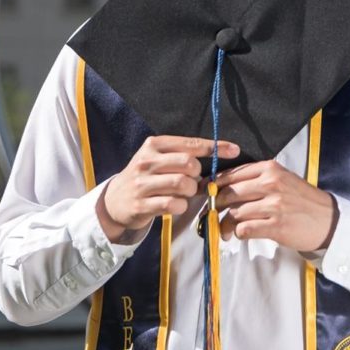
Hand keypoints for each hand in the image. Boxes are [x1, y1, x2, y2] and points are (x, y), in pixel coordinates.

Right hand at [97, 136, 238, 242]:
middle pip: (188, 164)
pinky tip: (175, 205)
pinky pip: (173, 204)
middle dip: (197, 175)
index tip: (234, 150)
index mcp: (154, 145)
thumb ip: (183, 156)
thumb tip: (220, 158)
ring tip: (183, 193)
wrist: (115, 200)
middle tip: (192, 181)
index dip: (215, 147)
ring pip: (183, 184)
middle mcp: (146, 161)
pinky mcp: (141, 204)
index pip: (190, 144)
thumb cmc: (146, 178)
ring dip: (190, 191)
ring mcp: (142, 183)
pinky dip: (180, 206)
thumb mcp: (159, 159)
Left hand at [214, 160, 337, 254]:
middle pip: (229, 193)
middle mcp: (270, 183)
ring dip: (224, 224)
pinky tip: (241, 234)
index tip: (206, 195)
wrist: (328, 220)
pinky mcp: (276, 225)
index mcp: (270, 169)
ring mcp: (274, 204)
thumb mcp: (282, 180)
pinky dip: (238, 233)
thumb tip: (224, 187)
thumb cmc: (302, 201)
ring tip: (224, 231)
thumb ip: (257, 179)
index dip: (214, 186)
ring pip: (234, 213)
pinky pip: (244, 229)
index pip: (232, 175)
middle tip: (210, 215)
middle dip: (215, 206)